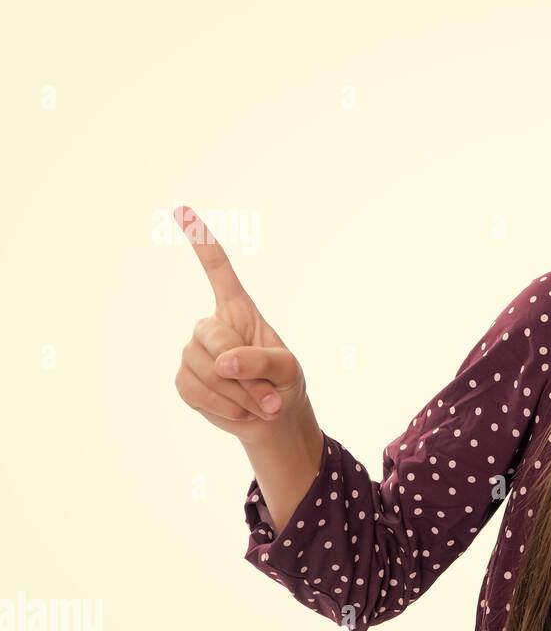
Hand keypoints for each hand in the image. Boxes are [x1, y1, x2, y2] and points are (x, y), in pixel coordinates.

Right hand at [172, 205, 308, 445]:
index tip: (183, 211)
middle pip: (213, 336)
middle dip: (242, 370)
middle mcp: (212, 326)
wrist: (272, 419)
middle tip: (269, 395)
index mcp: (239, 311)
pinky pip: (194, 390)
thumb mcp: (287, 369)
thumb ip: (262, 360)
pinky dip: (223, 406)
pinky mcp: (186, 380)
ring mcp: (194, 353)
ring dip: (238, 394)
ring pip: (203, 368)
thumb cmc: (283, 384)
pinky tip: (240, 411)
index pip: (217, 271)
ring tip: (260, 404)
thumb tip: (223, 361)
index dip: (202, 242)